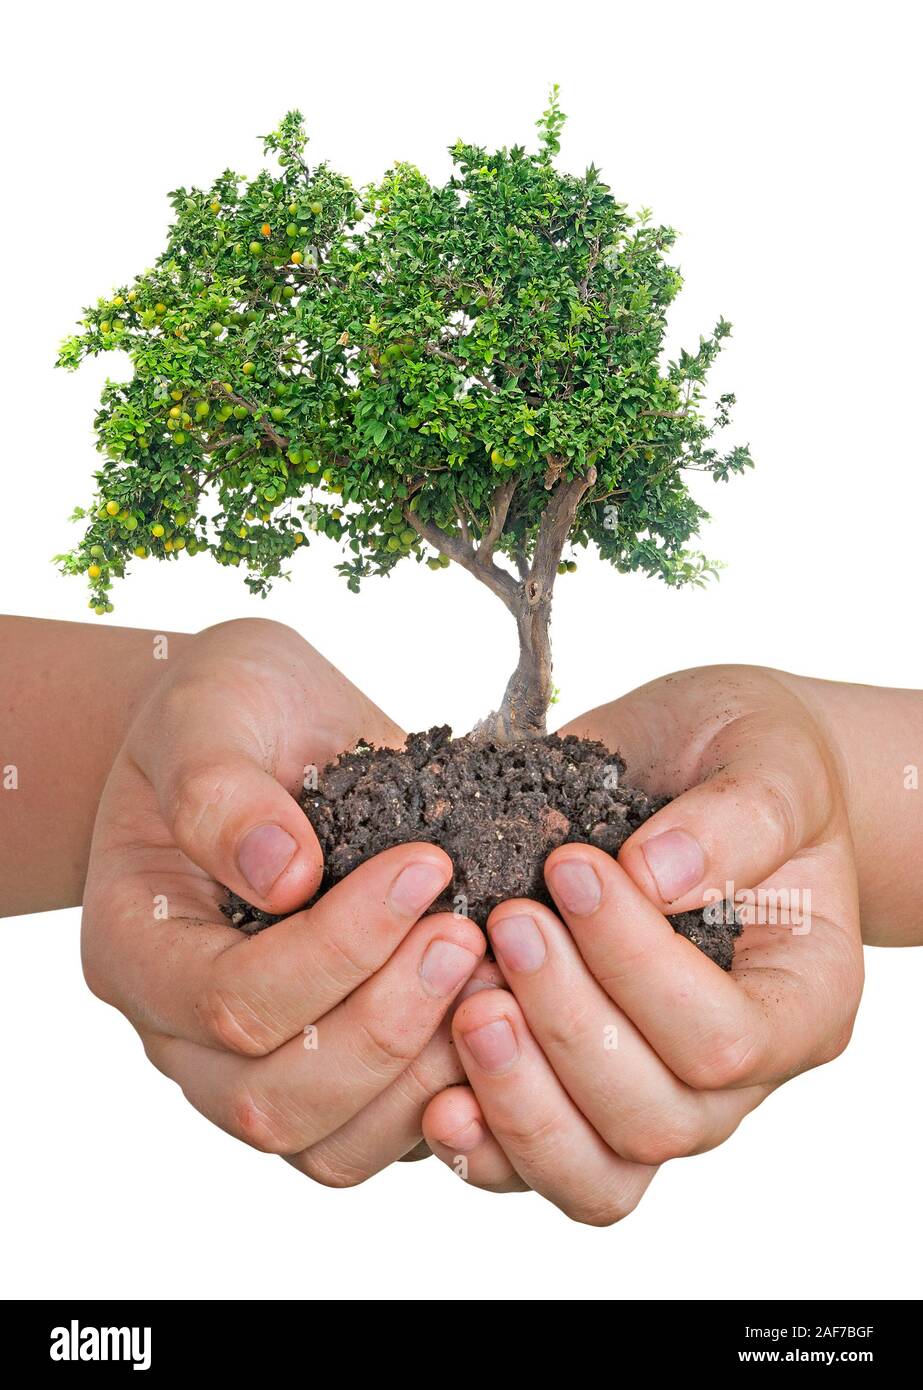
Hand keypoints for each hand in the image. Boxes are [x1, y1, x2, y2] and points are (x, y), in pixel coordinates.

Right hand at [82, 618, 485, 1183]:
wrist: (264, 731)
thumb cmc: (229, 711)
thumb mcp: (211, 708)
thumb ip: (220, 787)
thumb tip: (284, 872)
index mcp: (136, 945)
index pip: (227, 999)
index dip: (336, 948)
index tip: (425, 866)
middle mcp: (182, 1032)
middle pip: (272, 1097)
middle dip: (387, 1022)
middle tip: (470, 934)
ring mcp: (255, 1065)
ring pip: (330, 1145)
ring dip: (425, 1073)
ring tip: (497, 977)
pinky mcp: (331, 1077)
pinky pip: (383, 1138)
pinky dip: (451, 1098)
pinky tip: (505, 1016)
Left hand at [421, 665, 864, 1222]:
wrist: (694, 765)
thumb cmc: (743, 757)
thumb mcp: (766, 758)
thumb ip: (738, 817)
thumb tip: (655, 875)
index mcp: (802, 999)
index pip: (725, 1036)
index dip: (637, 965)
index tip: (569, 867)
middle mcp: (737, 1076)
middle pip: (654, 1118)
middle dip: (566, 1026)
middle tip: (506, 925)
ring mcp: (654, 1095)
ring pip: (596, 1173)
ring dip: (518, 1098)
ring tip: (466, 1005)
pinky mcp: (575, 1096)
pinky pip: (533, 1167)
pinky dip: (480, 1147)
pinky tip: (434, 1096)